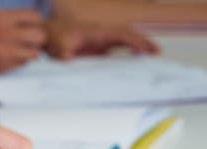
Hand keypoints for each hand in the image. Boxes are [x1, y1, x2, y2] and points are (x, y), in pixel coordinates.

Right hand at [0, 10, 45, 76]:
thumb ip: (11, 19)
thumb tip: (33, 23)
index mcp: (2, 18)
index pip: (34, 16)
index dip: (36, 22)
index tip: (32, 26)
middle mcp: (6, 34)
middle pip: (39, 35)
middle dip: (37, 37)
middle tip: (31, 40)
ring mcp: (6, 51)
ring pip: (35, 52)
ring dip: (32, 51)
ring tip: (23, 50)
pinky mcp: (4, 65)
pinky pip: (23, 63)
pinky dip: (22, 61)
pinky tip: (13, 57)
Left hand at [45, 20, 159, 60]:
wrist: (48, 34)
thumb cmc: (54, 37)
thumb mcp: (57, 45)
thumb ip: (63, 52)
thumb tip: (69, 59)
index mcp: (97, 31)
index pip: (121, 34)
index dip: (134, 40)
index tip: (145, 49)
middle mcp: (103, 33)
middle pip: (128, 35)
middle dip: (143, 42)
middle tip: (158, 53)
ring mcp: (102, 39)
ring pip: (126, 39)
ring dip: (139, 45)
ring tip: (154, 55)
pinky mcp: (99, 46)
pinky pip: (118, 46)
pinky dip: (129, 50)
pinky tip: (137, 58)